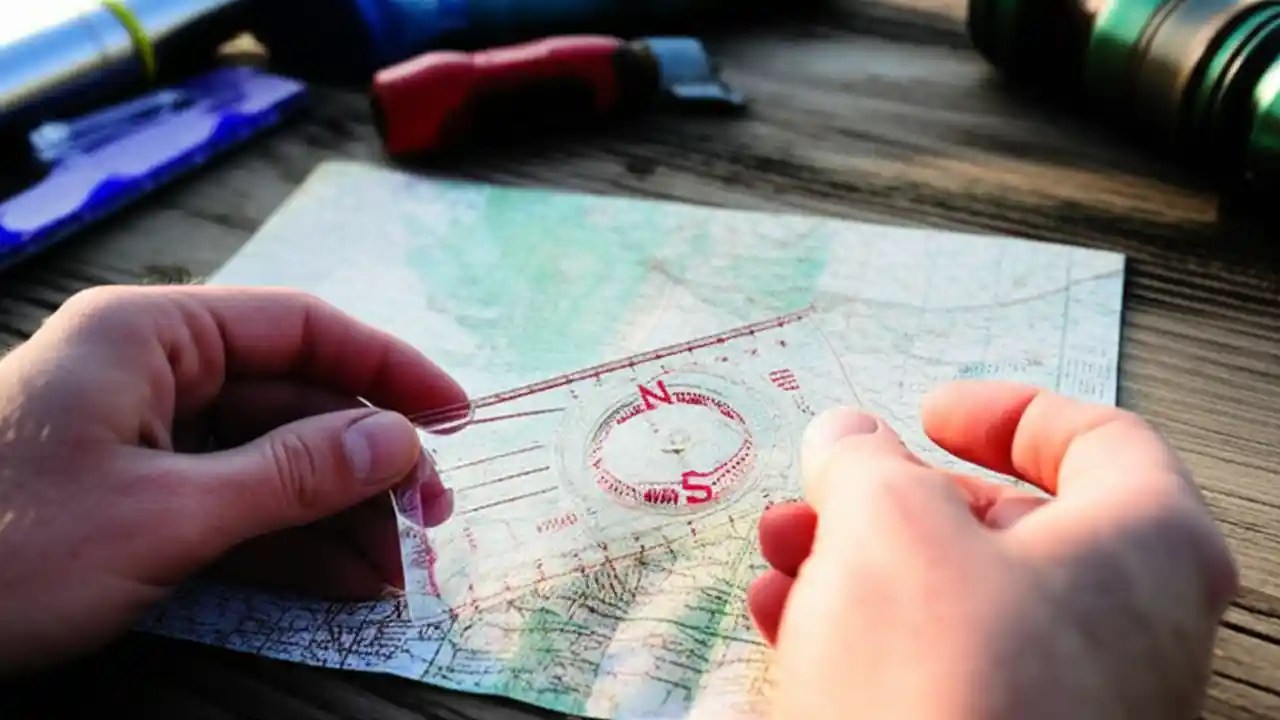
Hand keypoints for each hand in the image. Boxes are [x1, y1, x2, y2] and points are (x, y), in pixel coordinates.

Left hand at [0, 285, 466, 674]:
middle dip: (367, 461)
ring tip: (399, 568)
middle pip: (293, 399)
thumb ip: (295, 474)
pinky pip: (231, 505)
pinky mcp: (132, 496)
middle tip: (432, 520)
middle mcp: (153, 371)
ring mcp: (141, 437)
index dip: (390, 368)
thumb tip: (403, 441)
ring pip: (269, 461)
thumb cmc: (8, 550)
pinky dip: (286, 542)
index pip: (302, 328)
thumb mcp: (167, 515)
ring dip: (337, 514)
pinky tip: (346, 579)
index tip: (457, 418)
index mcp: (153, 335)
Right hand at [747, 381, 1237, 719]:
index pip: (1098, 439)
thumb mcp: (886, 526)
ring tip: (781, 554)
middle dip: (895, 500)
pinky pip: (943, 671)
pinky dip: (870, 635)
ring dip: (858, 563)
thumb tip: (848, 440)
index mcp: (1145, 547)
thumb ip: (866, 461)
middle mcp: (1130, 630)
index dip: (1003, 412)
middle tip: (829, 490)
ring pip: (959, 602)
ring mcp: (1075, 703)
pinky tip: (790, 625)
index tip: (927, 416)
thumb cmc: (948, 684)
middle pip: (1010, 526)